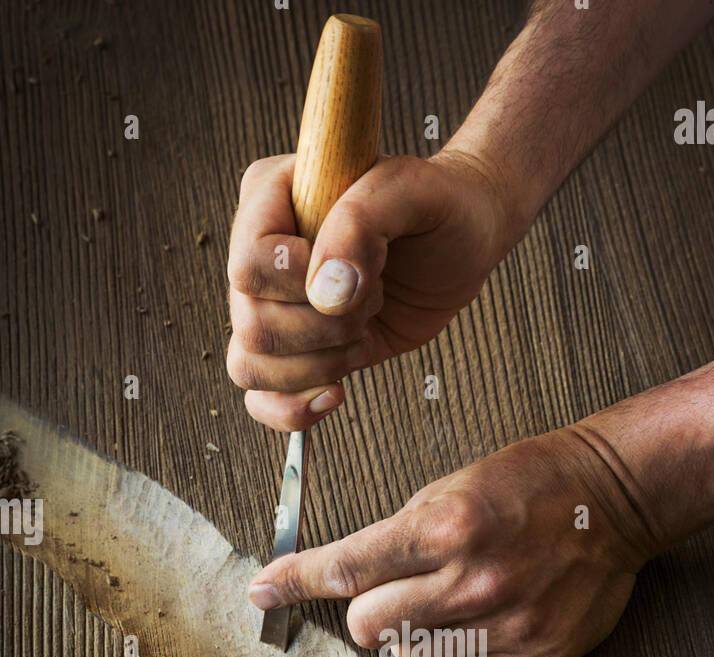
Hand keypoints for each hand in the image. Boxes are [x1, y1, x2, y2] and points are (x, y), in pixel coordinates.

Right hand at [226, 149, 510, 431]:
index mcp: (271, 197)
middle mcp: (261, 254)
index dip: (300, 284)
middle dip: (326, 328)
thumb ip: (362, 223)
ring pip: (251, 365)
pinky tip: (336, 395)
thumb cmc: (437, 203)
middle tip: (375, 298)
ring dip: (319, 365)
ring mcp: (274, 305)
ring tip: (365, 331)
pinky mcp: (299, 349)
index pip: (250, 263)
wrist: (462, 239)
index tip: (362, 269)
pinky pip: (262, 397)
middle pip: (252, 324)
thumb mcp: (411, 190)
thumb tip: (325, 291)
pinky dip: (294, 410)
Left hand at [247, 425, 656, 656]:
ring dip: (414, 627)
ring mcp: (505, 624)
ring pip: (411, 652)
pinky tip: (495, 606)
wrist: (617, 499)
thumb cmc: (533, 481)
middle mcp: (472, 582)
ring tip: (453, 593)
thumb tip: (348, 575)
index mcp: (447, 528)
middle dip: (367, 608)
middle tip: (393, 587)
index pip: (346, 568)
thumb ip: (402, 533)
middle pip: (367, 625)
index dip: (294, 582)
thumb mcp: (456, 483)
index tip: (261, 591)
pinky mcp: (532, 652)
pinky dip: (464, 640)